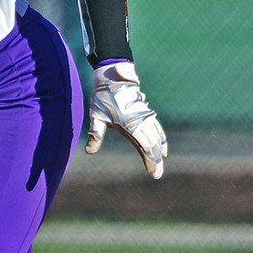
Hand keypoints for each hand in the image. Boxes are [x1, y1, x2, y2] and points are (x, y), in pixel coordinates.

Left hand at [84, 60, 165, 178]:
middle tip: (158, 174)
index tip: (154, 172)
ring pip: (157, 136)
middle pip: (153, 144)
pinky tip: (163, 146)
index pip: (145, 147)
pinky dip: (161, 138)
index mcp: (131, 125)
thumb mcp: (97, 116)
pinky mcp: (146, 113)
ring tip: (161, 162)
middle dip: (156, 160)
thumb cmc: (104, 98)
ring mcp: (146, 116)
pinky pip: (157, 128)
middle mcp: (141, 122)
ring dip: (160, 150)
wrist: (115, 78)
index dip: (151, 160)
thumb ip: (95, 134)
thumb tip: (89, 152)